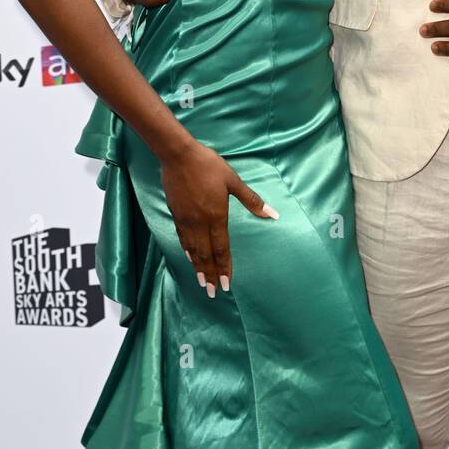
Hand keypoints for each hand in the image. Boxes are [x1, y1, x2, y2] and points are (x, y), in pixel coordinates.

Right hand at [160, 139, 279, 297]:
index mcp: (216, 216)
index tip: (227, 285)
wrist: (178, 155)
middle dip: (211, 275)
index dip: (225, 268)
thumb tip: (272, 214)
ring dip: (198, 268)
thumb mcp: (233, 180)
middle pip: (206, 255)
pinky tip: (190, 258)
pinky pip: (182, 238)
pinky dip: (187, 251)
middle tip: (213, 293)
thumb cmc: (208, 165)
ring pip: (193, 250)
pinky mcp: (176, 214)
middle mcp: (200, 223)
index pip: (222, 249)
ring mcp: (186, 220)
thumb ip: (251, 200)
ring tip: (202, 282)